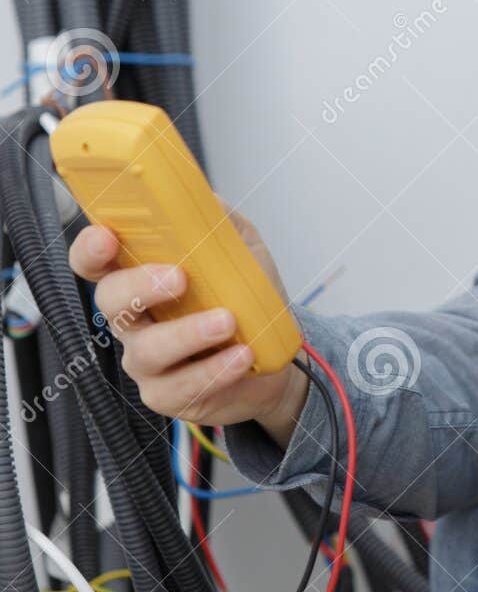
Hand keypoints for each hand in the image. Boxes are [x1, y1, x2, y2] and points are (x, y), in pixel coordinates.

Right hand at [67, 202, 308, 445]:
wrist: (273, 359)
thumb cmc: (245, 300)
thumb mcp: (238, 249)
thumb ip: (215, 221)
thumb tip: (198, 196)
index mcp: (139, 277)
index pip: (95, 261)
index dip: (90, 249)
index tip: (107, 236)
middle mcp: (133, 319)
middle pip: (109, 301)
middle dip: (140, 286)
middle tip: (179, 277)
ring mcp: (146, 361)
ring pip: (147, 350)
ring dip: (188, 333)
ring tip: (228, 321)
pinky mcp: (168, 395)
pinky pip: (181, 386)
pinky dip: (214, 370)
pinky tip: (241, 356)